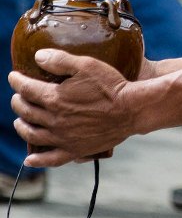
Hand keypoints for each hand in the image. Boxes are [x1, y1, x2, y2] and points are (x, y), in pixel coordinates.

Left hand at [9, 50, 134, 166]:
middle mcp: (54, 120)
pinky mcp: (75, 150)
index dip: (16, 81)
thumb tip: (38, 57)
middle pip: (26, 111)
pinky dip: (37, 160)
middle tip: (18, 95)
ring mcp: (63, 137)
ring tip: (20, 121)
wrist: (131, 110)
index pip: (26, 89)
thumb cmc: (110, 85)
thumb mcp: (86, 65)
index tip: (13, 76)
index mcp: (54, 98)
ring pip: (32, 134)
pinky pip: (50, 159)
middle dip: (18, 101)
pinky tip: (30, 160)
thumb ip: (60, 60)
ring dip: (22, 126)